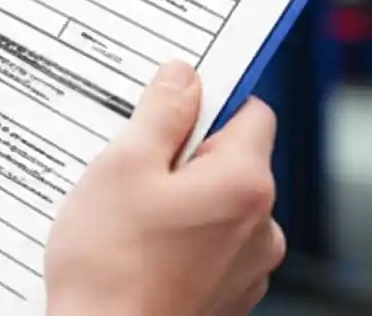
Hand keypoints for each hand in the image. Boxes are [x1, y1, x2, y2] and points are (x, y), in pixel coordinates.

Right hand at [45, 61, 284, 315]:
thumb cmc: (109, 268)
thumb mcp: (124, 167)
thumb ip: (161, 113)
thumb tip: (184, 77)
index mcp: (246, 184)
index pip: (252, 111)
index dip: (210, 100)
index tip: (171, 104)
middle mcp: (261, 228)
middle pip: (233, 160)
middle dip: (184, 155)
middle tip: (132, 166)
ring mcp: (247, 268)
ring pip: (218, 205)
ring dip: (181, 199)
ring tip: (129, 214)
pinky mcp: (226, 295)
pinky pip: (210, 244)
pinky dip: (180, 237)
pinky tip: (138, 246)